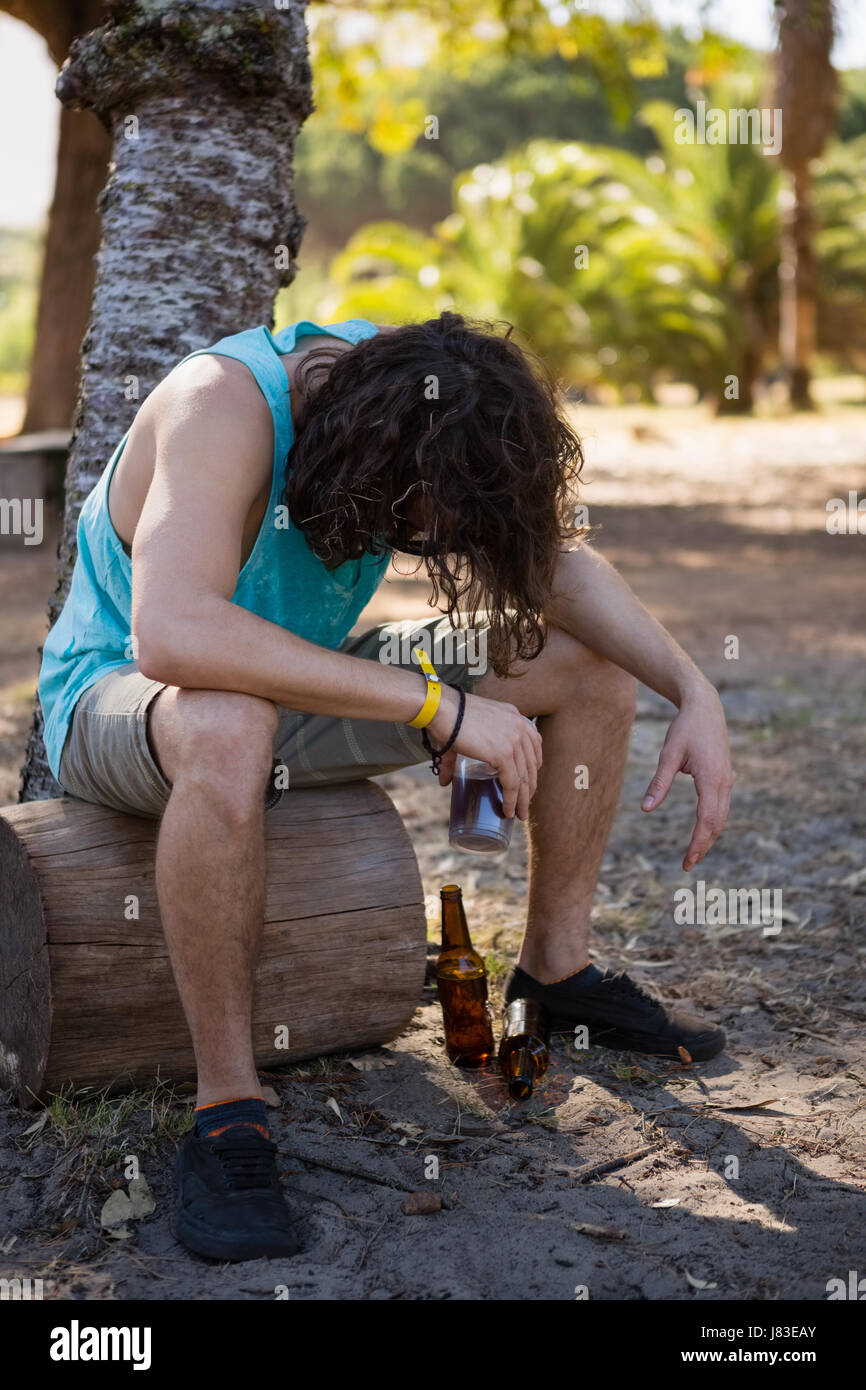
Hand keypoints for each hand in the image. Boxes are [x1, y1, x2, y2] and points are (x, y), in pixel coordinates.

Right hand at [428, 687, 541, 819]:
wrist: (442, 709)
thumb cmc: (447, 717)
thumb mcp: (465, 731)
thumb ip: (458, 758)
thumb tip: (445, 781)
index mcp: (514, 717)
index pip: (534, 744)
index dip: (533, 766)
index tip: (528, 781)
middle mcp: (518, 727)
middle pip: (532, 763)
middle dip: (530, 787)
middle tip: (525, 804)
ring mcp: (513, 740)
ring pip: (524, 777)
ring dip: (523, 800)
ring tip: (520, 814)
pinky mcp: (503, 753)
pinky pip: (512, 783)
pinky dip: (511, 800)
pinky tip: (509, 811)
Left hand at [641, 682, 733, 870]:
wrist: (705, 705)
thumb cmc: (684, 728)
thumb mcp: (668, 754)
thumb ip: (659, 783)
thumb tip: (646, 809)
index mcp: (711, 778)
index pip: (706, 820)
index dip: (697, 843)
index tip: (687, 861)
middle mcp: (724, 781)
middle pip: (717, 823)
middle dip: (704, 845)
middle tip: (688, 864)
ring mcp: (728, 779)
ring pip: (721, 815)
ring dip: (709, 835)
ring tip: (694, 852)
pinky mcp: (726, 776)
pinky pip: (721, 805)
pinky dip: (713, 821)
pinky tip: (703, 830)